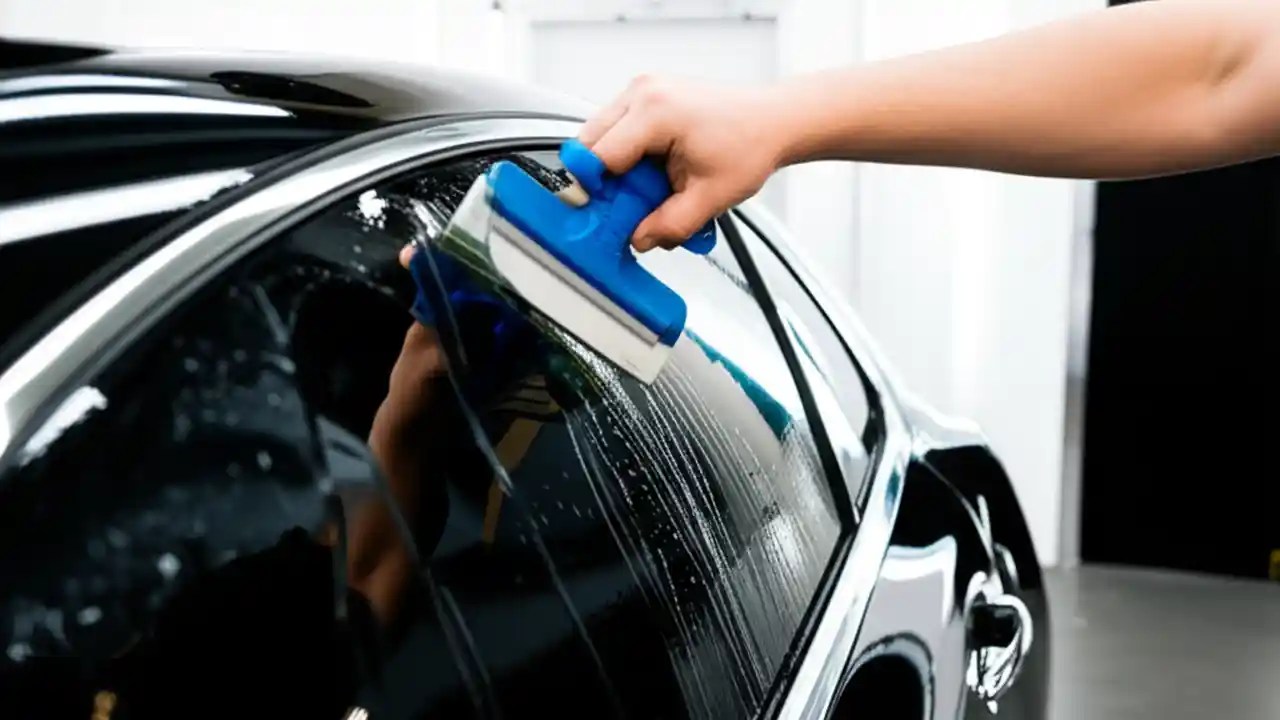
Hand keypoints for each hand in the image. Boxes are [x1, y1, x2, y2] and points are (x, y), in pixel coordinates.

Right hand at [579, 75, 783, 250]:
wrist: (774, 121)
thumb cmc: (751, 144)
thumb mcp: (711, 197)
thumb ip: (670, 225)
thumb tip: (639, 240)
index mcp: (654, 112)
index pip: (598, 157)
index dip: (592, 192)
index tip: (596, 216)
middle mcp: (643, 93)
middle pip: (589, 142)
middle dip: (599, 181)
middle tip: (622, 209)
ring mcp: (644, 90)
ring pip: (599, 135)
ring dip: (612, 168)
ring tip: (644, 190)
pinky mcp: (648, 97)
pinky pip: (617, 129)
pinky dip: (625, 155)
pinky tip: (650, 174)